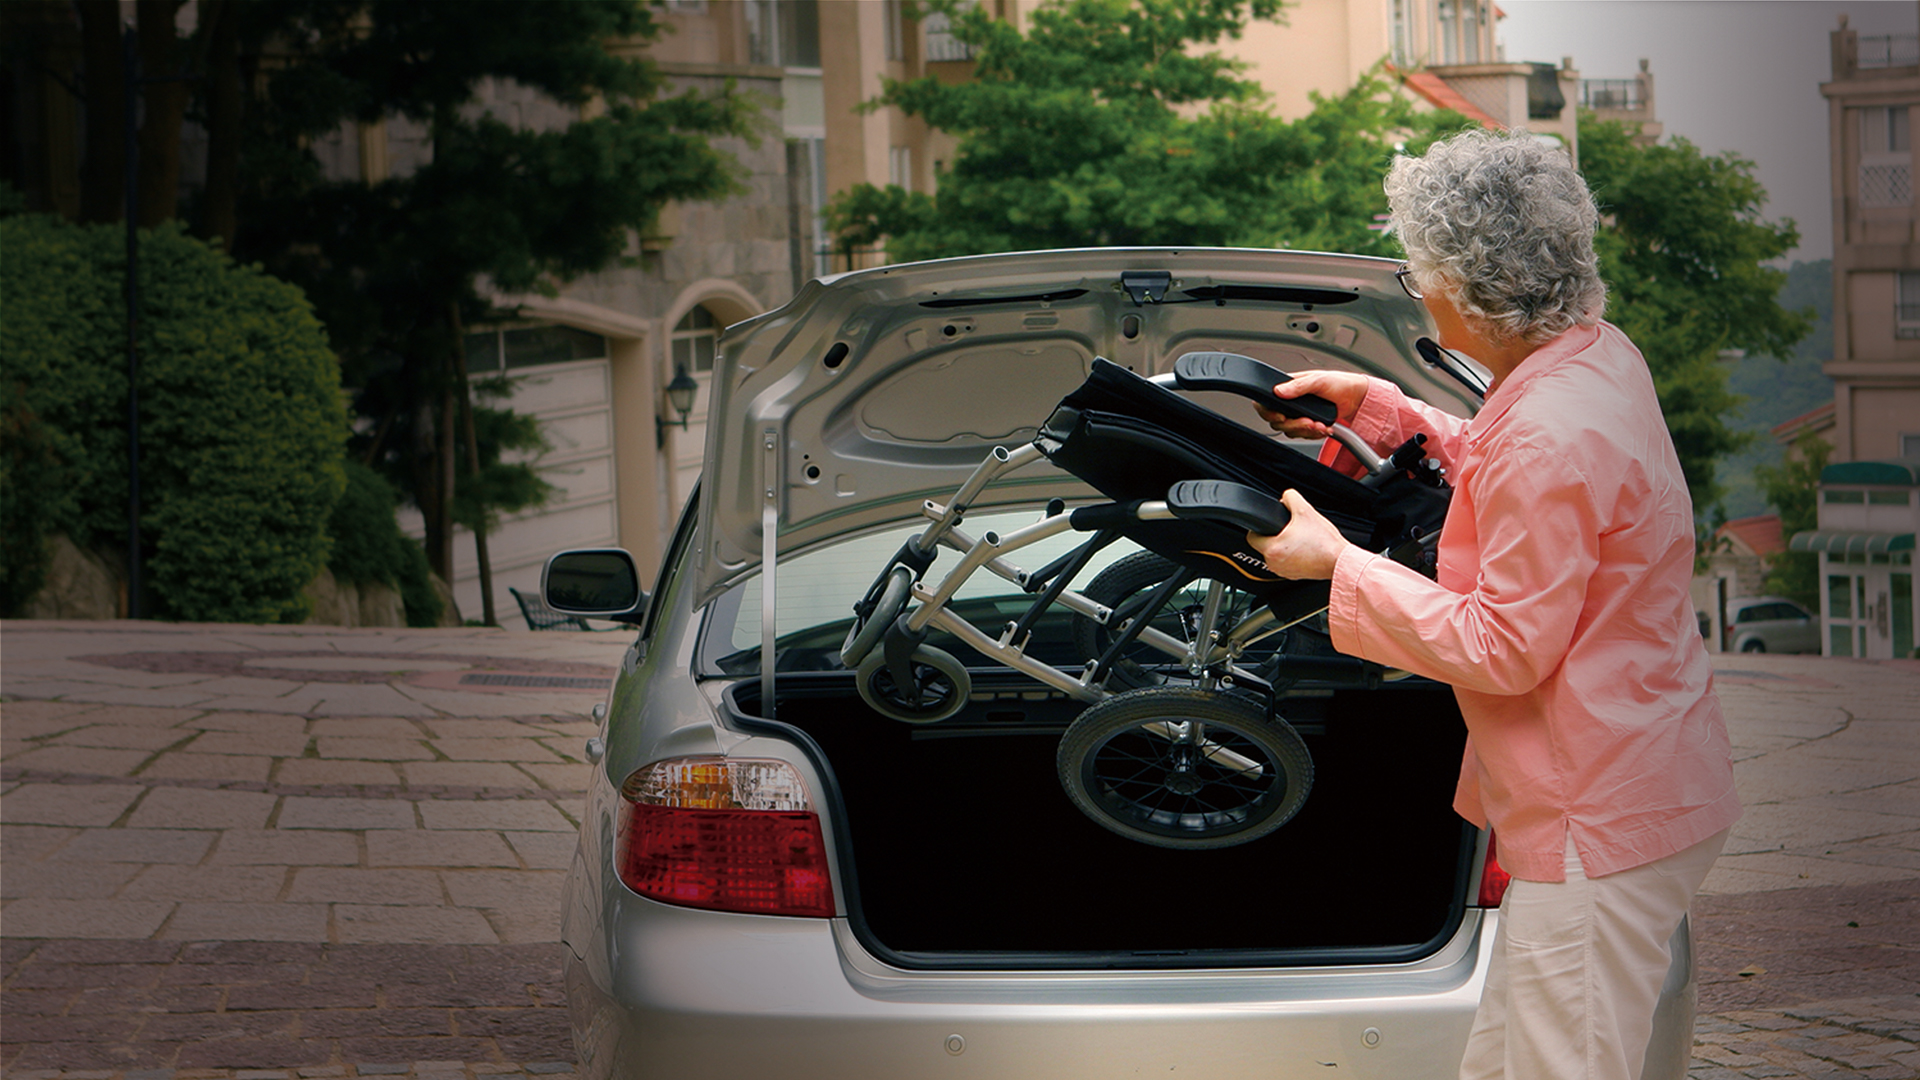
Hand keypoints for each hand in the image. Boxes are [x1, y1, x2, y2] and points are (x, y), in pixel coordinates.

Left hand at [1246, 490, 1349, 580]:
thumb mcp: (1305, 510)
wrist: (1339, 561)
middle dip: (1275, 535)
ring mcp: (1283, 571)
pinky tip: (1304, 549)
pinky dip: (1292, 555)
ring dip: (1284, 546)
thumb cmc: (1324, 543)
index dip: (1260, 526)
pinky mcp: (1293, 576)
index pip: (1251, 536)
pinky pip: (1286, 562)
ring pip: (1275, 554)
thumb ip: (1290, 498)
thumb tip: (1285, 497)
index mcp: (1272, 549)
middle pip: (1264, 545)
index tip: (1269, 523)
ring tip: (1299, 539)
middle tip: (1290, 529)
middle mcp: (1274, 563)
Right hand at [1254, 370, 1370, 439]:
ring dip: (1306, 430)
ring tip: (1320, 424)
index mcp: (1287, 387)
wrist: (1354, 398)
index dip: (1269, 412)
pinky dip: (1314, 435)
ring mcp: (1297, 415)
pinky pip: (1302, 436)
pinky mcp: (1306, 425)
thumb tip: (1279, 391)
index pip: (1266, 402)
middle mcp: (1289, 402)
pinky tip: (1324, 427)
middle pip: (1277, 422)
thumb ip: (1298, 386)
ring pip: (1289, 431)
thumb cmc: (1337, 383)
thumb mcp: (1317, 380)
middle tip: (1309, 421)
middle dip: (1294, 424)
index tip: (1281, 417)